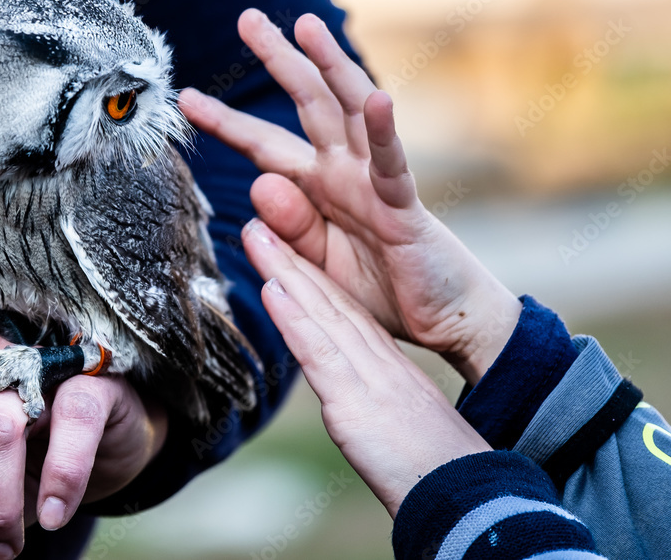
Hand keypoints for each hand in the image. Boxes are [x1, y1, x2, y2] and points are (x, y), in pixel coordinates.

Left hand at [179, 9, 521, 383]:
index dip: (226, 123)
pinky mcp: (403, 205)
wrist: (435, 316)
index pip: (264, 145)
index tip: (185, 100)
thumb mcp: (316, 262)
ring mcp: (374, 181)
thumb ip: (289, 228)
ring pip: (351, 113)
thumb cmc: (377, 286)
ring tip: (308, 26)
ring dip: (331, 67)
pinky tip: (378, 99)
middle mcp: (343, 171)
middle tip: (248, 18)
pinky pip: (393, 165)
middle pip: (308, 104)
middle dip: (279, 59)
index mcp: (317, 186)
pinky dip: (386, 132)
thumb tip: (258, 185)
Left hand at [242, 218, 490, 516]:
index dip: (315, 282)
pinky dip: (294, 319)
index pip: (347, 315)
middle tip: (262, 227)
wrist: (471, 502)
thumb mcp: (407, 434)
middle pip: (333, 303)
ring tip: (259, 237)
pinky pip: (322, 353)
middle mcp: (381, 366)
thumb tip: (349, 408)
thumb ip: (376, 409)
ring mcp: (371, 381)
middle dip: (295, 263)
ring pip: (323, 314)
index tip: (288, 255)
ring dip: (286, 273)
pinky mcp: (360, 405)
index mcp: (392, 372)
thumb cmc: (439, 476)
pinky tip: (271, 289)